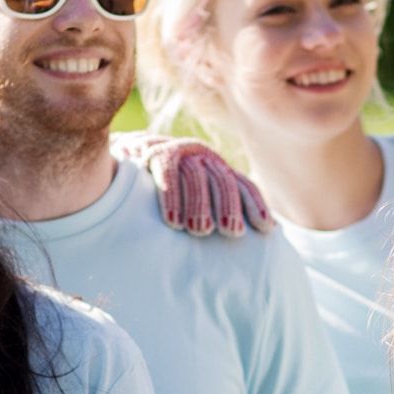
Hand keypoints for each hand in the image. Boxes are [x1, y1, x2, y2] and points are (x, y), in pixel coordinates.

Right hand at [110, 131, 275, 235]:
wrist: (127, 157)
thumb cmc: (167, 188)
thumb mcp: (194, 196)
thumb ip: (216, 213)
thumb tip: (254, 240)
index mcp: (218, 169)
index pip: (243, 185)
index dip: (256, 205)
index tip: (267, 229)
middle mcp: (203, 157)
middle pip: (223, 179)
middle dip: (229, 206)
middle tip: (233, 233)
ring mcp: (179, 152)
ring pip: (195, 176)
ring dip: (199, 205)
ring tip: (200, 232)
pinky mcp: (154, 152)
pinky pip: (165, 173)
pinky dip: (169, 197)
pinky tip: (172, 221)